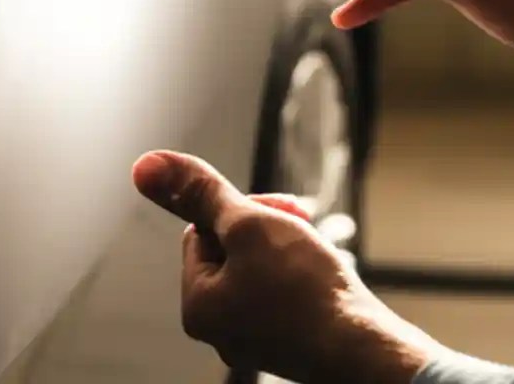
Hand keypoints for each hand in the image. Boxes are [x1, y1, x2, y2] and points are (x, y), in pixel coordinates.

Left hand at [132, 151, 442, 383]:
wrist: (365, 349)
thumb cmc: (307, 291)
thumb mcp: (248, 225)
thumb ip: (200, 193)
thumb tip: (147, 165)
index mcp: (198, 306)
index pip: (199, 232)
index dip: (236, 213)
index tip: (274, 216)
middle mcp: (219, 331)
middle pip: (230, 253)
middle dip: (264, 232)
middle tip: (298, 229)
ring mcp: (254, 342)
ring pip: (260, 272)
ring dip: (285, 251)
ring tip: (313, 258)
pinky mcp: (288, 345)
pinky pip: (284, 297)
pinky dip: (301, 280)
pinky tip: (323, 281)